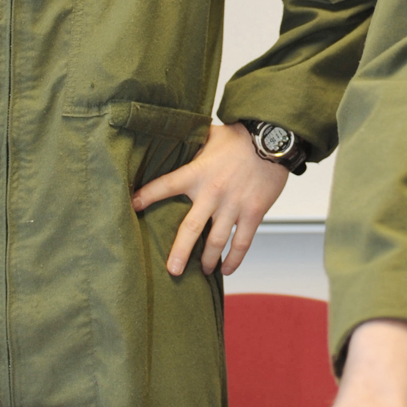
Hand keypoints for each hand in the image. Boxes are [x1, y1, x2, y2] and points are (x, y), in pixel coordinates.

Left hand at [132, 120, 288, 276]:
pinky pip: (242, 242)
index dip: (148, 196)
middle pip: (191, 228)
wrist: (273, 140)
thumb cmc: (241, 137)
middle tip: (172, 270)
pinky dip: (234, 259)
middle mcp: (213, 193)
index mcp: (198, 173)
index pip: (166, 185)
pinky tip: (227, 269)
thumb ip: (192, 143)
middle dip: (180, 251)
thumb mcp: (210, 135)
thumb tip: (173, 136)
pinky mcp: (253, 213)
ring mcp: (234, 205)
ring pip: (217, 240)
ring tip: (203, 271)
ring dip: (208, 259)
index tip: (133, 206)